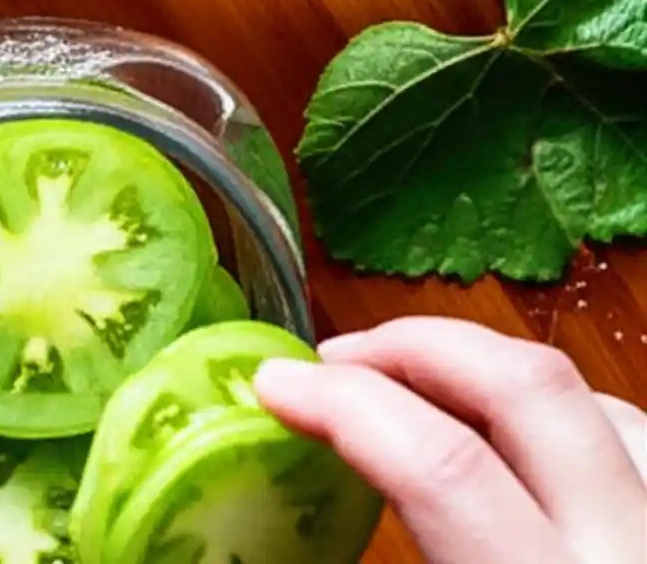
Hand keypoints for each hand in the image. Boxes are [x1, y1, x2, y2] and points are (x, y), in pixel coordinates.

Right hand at [255, 317, 646, 563]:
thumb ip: (382, 558)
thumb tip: (292, 509)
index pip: (441, 464)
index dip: (344, 404)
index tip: (278, 385)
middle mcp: (627, 547)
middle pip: (527, 384)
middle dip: (413, 346)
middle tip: (339, 361)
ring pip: (591, 396)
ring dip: (487, 374)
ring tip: (414, 393)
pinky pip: (634, 435)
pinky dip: (560, 416)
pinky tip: (514, 439)